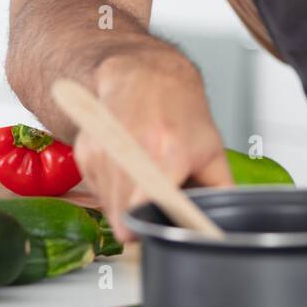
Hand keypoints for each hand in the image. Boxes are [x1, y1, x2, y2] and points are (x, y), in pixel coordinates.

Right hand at [72, 50, 233, 241]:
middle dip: (137, 222)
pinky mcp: (87, 151)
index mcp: (170, 152)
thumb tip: (218, 227)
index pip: (145, 206)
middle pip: (124, 213)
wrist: (145, 74)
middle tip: (151, 212)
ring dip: (123, 205)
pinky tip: (126, 169)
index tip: (148, 231)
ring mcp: (106, 150)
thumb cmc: (180, 110)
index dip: (146, 225)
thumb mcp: (211, 149)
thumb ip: (220, 191)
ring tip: (141, 181)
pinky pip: (96, 190)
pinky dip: (110, 189)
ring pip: (109, 205)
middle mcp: (134, 149)